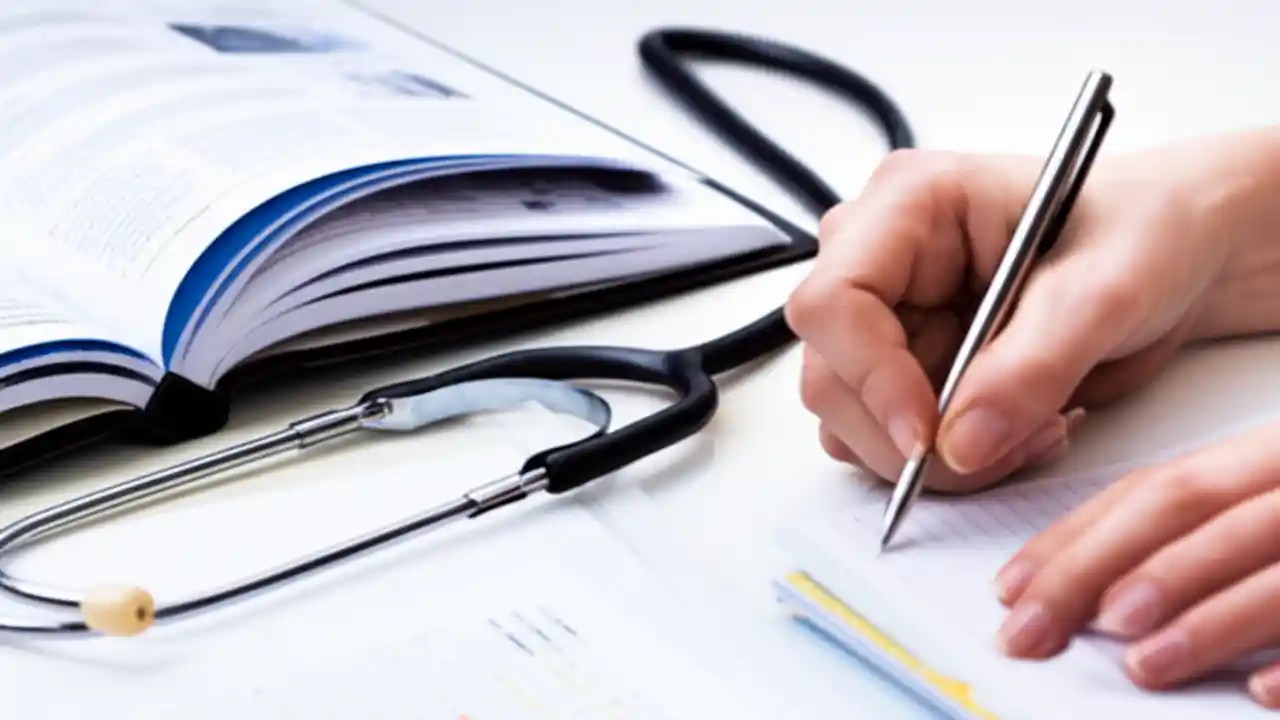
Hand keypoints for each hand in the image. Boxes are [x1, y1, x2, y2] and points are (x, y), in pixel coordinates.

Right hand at [785, 130, 1279, 491]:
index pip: (834, 301)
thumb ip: (1030, 367)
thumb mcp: (1106, 291)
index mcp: (908, 205)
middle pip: (831, 373)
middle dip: (909, 435)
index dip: (869, 376)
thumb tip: (959, 444)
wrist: (1174, 254)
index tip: (927, 437)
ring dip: (935, 455)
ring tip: (1029, 429)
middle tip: (1001, 447)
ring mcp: (888, 317)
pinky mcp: (904, 366)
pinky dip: (950, 460)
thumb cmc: (1143, 232)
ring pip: (851, 419)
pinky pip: (888, 439)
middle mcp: (880, 259)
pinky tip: (1015, 429)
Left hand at [994, 422, 1279, 707]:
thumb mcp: (1268, 499)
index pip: (1152, 487)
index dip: (1075, 536)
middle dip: (1102, 564)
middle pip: (1190, 503)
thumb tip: (1099, 599)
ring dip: (1195, 611)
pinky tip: (1256, 690)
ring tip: (1137, 662)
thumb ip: (1197, 532)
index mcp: (1265, 453)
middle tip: (1041, 626)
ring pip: (1264, 550)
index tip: (1010, 588)